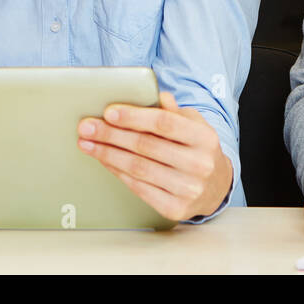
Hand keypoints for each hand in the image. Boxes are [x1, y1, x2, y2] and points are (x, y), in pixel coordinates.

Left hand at [77, 91, 231, 220]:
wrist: (216, 187)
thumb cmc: (197, 149)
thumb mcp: (193, 125)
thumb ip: (173, 111)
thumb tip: (154, 95)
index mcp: (204, 137)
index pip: (164, 123)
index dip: (134, 117)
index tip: (108, 112)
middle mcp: (199, 164)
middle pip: (146, 146)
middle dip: (111, 135)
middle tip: (87, 127)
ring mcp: (188, 188)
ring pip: (138, 168)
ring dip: (108, 154)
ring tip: (88, 144)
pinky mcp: (175, 208)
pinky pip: (139, 188)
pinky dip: (118, 172)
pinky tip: (104, 161)